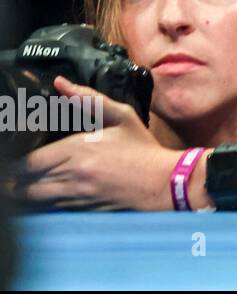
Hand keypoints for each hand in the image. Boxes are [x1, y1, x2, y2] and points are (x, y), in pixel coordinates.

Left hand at [8, 77, 175, 210]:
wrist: (163, 182)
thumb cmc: (142, 148)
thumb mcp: (121, 117)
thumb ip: (89, 99)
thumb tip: (61, 84)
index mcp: (77, 150)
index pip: (28, 162)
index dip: (12, 162)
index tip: (10, 156)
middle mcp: (71, 176)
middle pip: (23, 184)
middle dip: (11, 179)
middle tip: (8, 171)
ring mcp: (75, 196)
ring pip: (32, 199)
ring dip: (20, 192)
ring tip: (15, 184)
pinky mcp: (81, 209)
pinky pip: (48, 209)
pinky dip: (37, 203)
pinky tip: (35, 196)